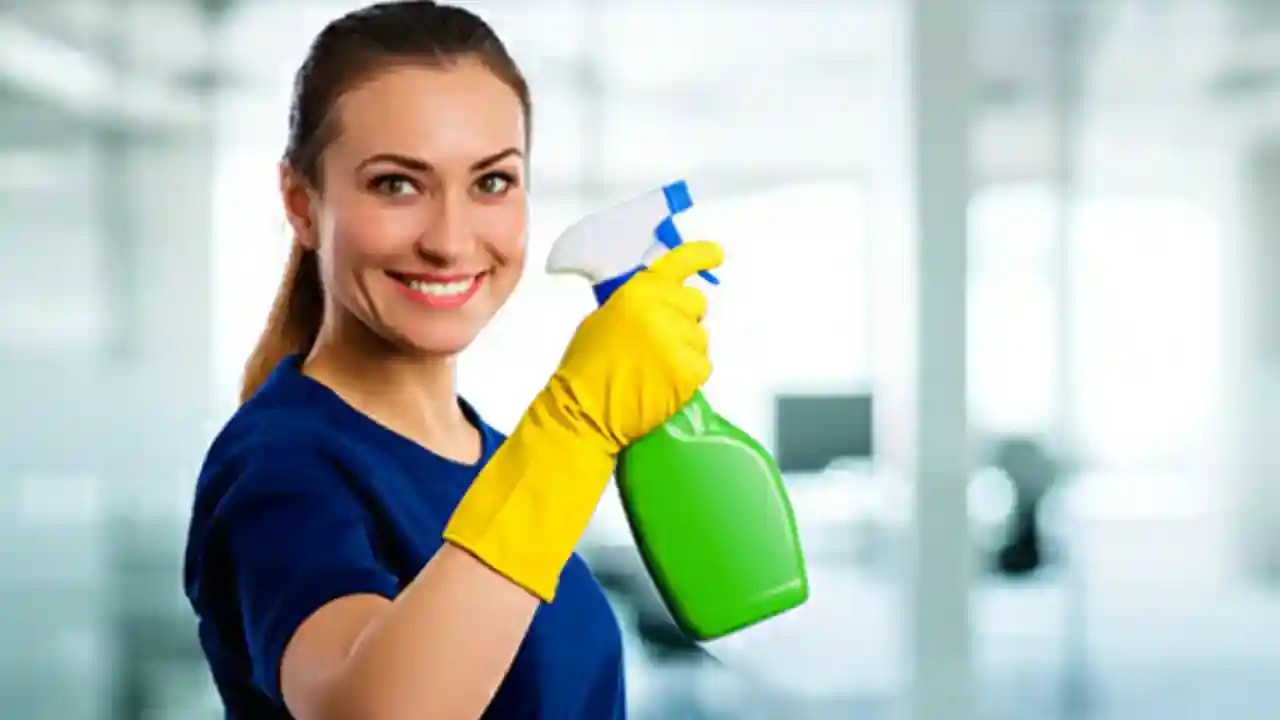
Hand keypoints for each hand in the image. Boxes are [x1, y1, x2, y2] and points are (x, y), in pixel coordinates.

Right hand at [547, 240, 723, 451]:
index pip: (678, 263)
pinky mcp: (690, 371)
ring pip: (701, 338)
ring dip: (686, 349)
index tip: (717, 255)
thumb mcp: (604, 318)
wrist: (585, 411)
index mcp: (638, 292)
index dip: (701, 255)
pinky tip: (666, 384)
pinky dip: (689, 375)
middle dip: (685, 318)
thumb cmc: (585, 366)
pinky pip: (703, 365)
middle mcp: (663, 309)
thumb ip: (637, 304)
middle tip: (664, 340)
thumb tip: (661, 302)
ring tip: (657, 369)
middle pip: (697, 303)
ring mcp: (679, 341)